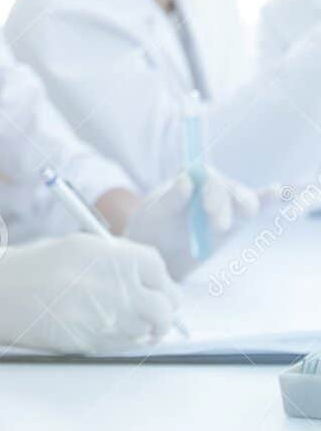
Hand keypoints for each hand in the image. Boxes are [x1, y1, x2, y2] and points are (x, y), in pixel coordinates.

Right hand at [0, 234, 182, 354]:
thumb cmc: (35, 268)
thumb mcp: (78, 248)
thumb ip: (117, 259)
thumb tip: (152, 278)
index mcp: (107, 256)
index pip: (156, 268)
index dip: (160, 279)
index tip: (157, 285)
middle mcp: (112, 287)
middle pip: (163, 304)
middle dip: (164, 309)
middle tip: (157, 309)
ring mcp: (105, 318)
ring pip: (148, 328)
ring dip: (145, 326)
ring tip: (123, 318)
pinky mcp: (94, 343)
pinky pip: (126, 344)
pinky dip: (125, 338)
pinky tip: (106, 328)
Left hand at [123, 168, 259, 278]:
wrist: (157, 257)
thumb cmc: (150, 231)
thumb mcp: (152, 216)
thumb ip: (169, 199)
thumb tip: (185, 179)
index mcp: (185, 178)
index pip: (203, 174)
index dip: (210, 186)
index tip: (206, 205)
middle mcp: (207, 186)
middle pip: (225, 187)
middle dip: (223, 204)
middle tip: (216, 226)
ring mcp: (224, 203)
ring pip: (242, 199)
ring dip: (242, 209)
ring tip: (224, 227)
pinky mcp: (236, 220)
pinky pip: (256, 206)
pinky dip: (270, 198)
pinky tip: (280, 193)